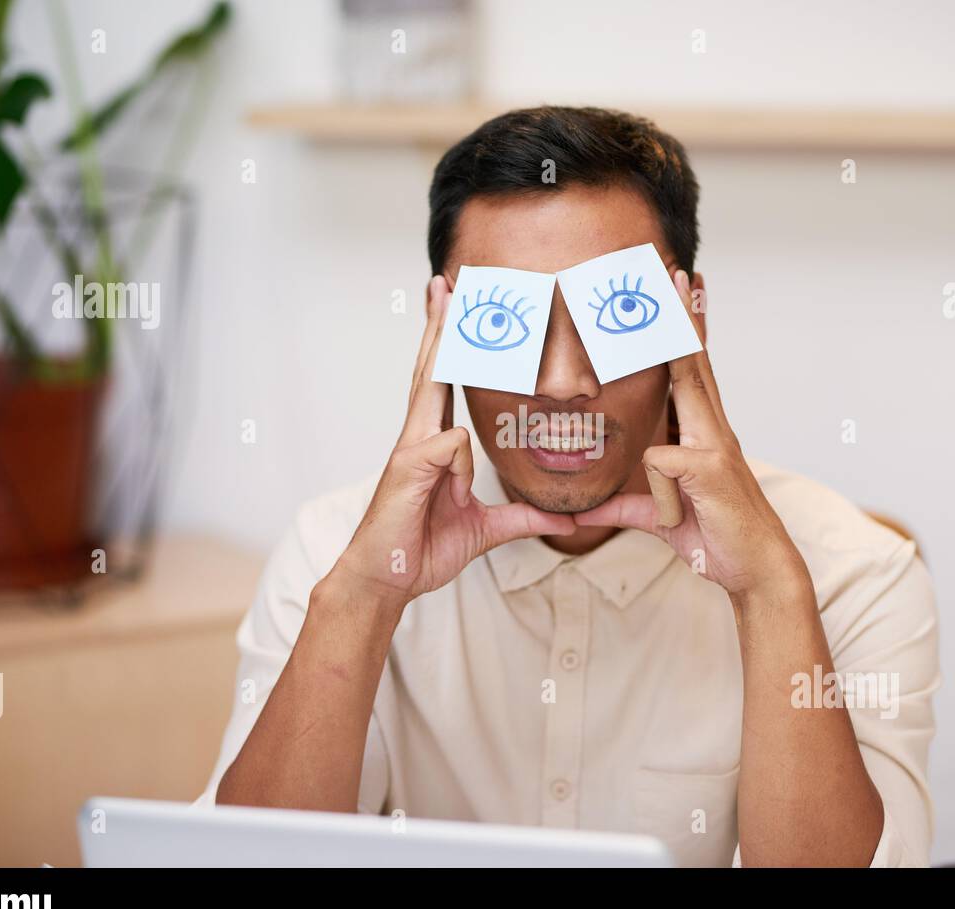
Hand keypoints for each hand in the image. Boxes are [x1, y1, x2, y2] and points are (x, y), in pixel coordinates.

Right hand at [332, 276, 574, 605]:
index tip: (458, 312)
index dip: (453, 350)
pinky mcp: (408, 468)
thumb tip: (567, 520)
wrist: (387, 579)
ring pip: (430, 385)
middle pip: (432, 369)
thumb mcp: (486, 531)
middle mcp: (421, 437)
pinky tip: (454, 489)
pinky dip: (460, 467)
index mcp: (436, 445)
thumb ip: (523, 519)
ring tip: (444, 301)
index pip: (447, 385)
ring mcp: (411, 449)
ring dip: (439, 342)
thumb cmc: (422, 548)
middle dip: (440, 324)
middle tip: (447, 282)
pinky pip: (450, 447)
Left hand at [574, 271, 812, 603]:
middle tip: (678, 272)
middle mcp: (713, 431)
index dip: (679, 335)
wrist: (755, 571)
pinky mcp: (711, 473)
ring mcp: (715, 448)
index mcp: (701, 435)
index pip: (687, 375)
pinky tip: (672, 501)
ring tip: (679, 296)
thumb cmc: (715, 537)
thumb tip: (587, 509)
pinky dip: (658, 479)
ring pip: (694, 383)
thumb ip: (626, 506)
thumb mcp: (658, 518)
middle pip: (695, 362)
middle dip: (686, 315)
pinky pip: (666, 461)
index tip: (675, 296)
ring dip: (685, 340)